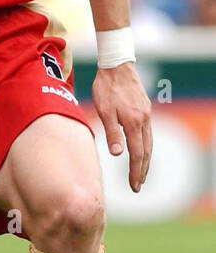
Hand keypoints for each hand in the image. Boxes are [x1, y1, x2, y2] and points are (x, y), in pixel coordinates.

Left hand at [92, 63, 151, 191]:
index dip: (135, 172)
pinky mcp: (145, 110)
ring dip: (145, 161)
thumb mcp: (104, 110)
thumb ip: (111, 132)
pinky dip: (146, 147)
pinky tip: (142, 152)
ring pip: (149, 143)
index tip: (134, 186)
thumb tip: (117, 154)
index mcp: (133, 122)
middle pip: (146, 152)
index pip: (137, 154)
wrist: (117, 66)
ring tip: (141, 174)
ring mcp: (147, 115)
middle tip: (138, 186)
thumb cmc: (106, 88)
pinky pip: (148, 134)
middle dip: (142, 171)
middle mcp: (144, 120)